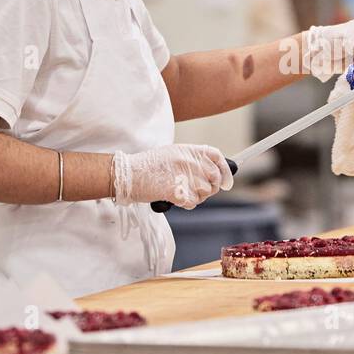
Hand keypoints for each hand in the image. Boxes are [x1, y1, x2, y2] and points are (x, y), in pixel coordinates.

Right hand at [113, 144, 233, 208]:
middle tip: (199, 192)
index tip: (226, 181)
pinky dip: (187, 204)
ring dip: (197, 197)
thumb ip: (191, 160)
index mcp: (188, 150)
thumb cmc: (147, 166)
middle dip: (211, 188)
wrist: (127, 175)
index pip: (216, 157)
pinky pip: (193, 202)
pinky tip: (177, 199)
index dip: (225, 170)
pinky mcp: (177, 191)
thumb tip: (212, 173)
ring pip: (205, 192)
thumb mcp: (172, 154)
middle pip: (214, 178)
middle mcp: (189, 161)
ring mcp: (184, 175)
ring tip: (183, 194)